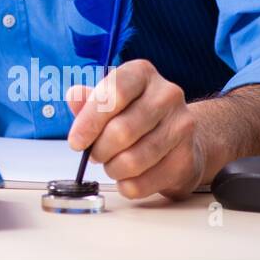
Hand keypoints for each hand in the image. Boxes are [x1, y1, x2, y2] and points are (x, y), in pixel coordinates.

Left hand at [65, 59, 205, 200]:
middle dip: (99, 149)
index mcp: (142, 73)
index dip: (90, 120)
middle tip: (94, 154)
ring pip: (133, 160)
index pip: (115, 93)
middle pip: (122, 131)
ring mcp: (181, 127)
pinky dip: (127, 185)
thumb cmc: (137, 116)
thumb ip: (89, 101)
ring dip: (113, 168)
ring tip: (111, 164)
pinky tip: (127, 178)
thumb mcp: (110, 101)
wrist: (182, 138)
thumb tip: (73, 96)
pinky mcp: (186, 158)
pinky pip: (144, 182)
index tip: (76, 141)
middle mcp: (167, 95)